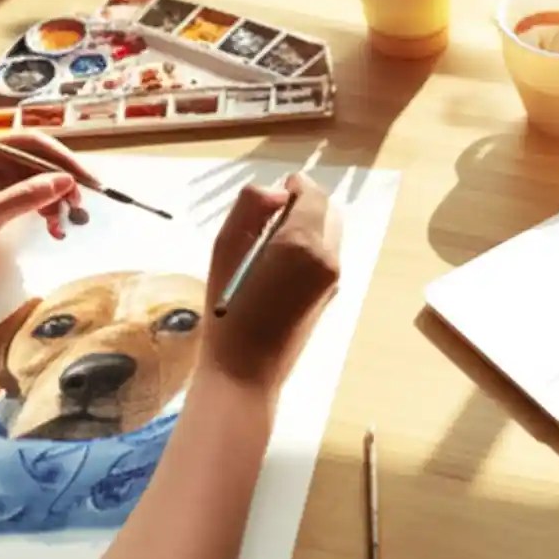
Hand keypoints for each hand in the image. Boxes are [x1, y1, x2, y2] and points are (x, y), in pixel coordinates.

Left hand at [0, 131, 95, 282]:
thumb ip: (29, 196)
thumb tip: (66, 182)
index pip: (32, 145)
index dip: (64, 160)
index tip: (88, 182)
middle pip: (36, 162)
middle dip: (62, 184)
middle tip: (80, 209)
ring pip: (33, 182)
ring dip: (53, 201)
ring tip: (64, 225)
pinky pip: (24, 197)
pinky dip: (40, 210)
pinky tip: (51, 227)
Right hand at [202, 173, 341, 391]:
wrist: (247, 372)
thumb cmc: (227, 311)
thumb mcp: (225, 248)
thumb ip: (251, 207)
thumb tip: (278, 192)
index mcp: (303, 243)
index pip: (313, 195)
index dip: (296, 186)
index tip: (277, 191)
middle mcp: (327, 258)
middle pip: (329, 211)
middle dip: (305, 204)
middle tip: (272, 214)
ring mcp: (334, 279)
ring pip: (331, 233)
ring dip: (308, 225)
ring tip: (270, 241)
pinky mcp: (331, 295)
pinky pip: (327, 255)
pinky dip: (311, 247)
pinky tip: (278, 266)